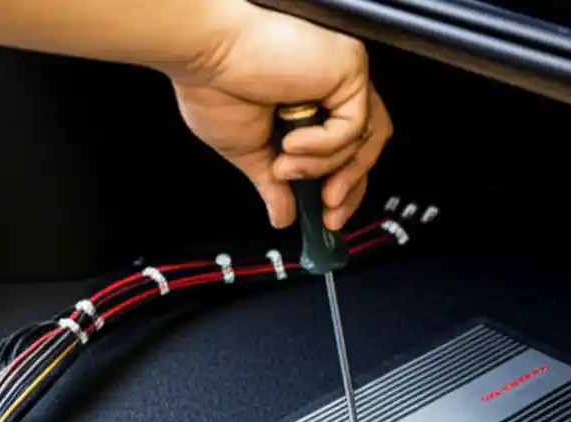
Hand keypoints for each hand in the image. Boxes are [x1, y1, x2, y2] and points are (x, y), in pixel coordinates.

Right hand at [168, 5, 391, 230]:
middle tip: (327, 212)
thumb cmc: (214, 85)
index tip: (327, 216)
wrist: (203, 54)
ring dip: (326, 167)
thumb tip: (283, 217)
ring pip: (366, 139)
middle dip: (348, 186)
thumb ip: (273, 184)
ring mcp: (342, 76)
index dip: (342, 187)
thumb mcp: (247, 151)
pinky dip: (323, 144)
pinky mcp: (348, 67)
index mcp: (311, 104)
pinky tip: (291, 142)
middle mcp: (332, 86)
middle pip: (368, 146)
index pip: (348, 151)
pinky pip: (354, 124)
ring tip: (285, 167)